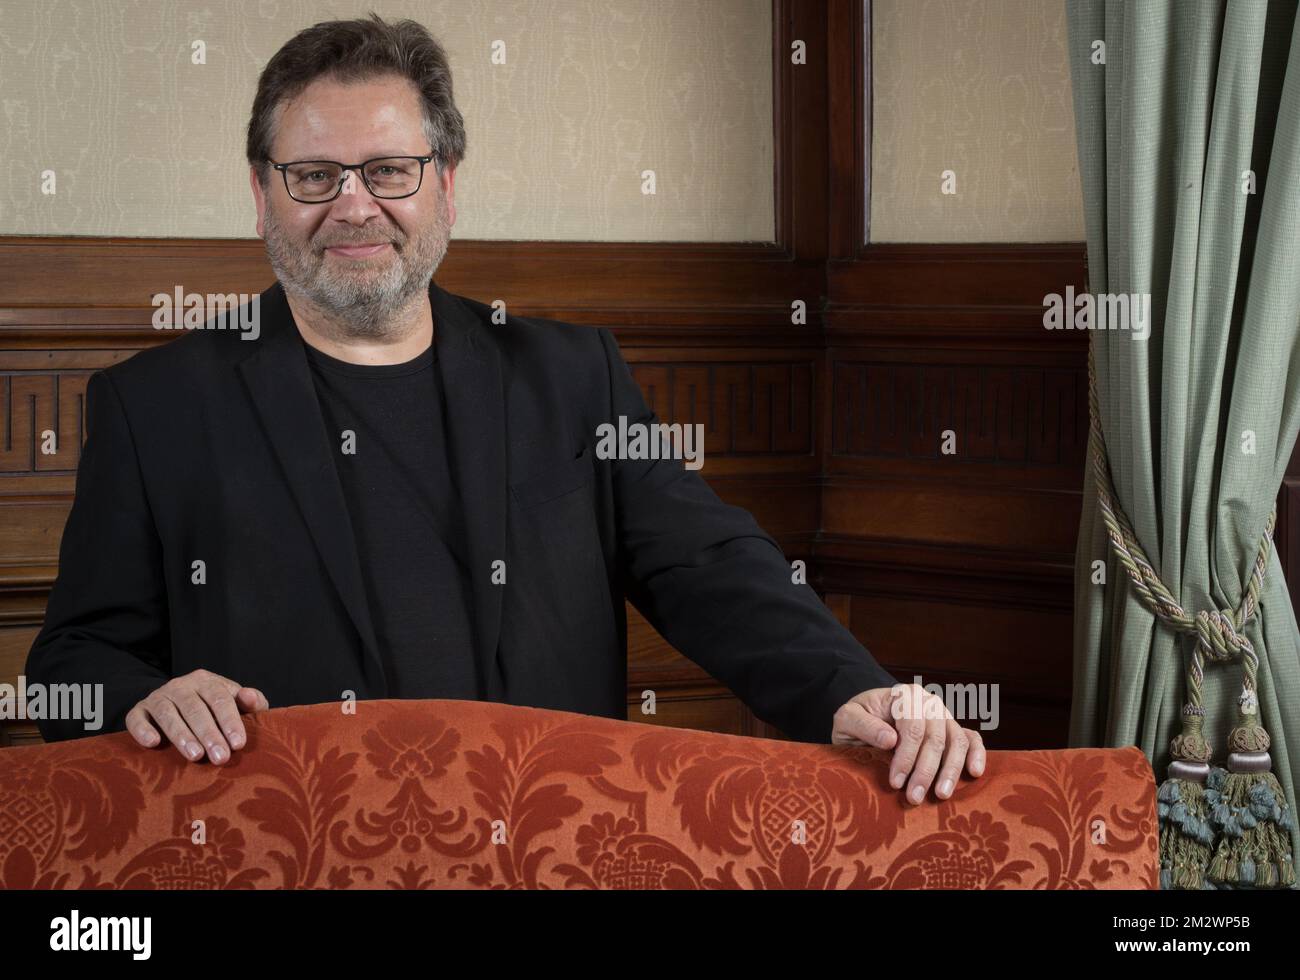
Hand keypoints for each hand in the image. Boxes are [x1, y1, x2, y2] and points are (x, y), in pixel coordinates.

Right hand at [125, 669, 268, 764]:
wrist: (173, 702)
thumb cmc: (213, 708)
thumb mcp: (234, 702)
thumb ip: (251, 702)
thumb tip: (251, 697)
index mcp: (207, 682)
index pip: (220, 699)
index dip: (230, 721)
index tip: (238, 744)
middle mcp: (181, 686)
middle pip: (195, 709)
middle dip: (209, 734)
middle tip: (220, 757)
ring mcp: (158, 697)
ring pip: (168, 713)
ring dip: (181, 734)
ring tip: (195, 755)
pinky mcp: (138, 710)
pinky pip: (137, 718)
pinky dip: (143, 729)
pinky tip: (153, 742)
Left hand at [832, 683, 985, 804]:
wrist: (867, 717)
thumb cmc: (857, 719)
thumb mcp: (847, 718)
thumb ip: (863, 725)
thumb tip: (890, 740)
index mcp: (904, 695)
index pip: (913, 728)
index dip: (906, 757)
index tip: (895, 782)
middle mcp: (929, 702)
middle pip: (936, 738)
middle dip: (926, 771)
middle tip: (914, 797)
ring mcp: (944, 715)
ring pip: (957, 741)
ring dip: (951, 770)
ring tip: (941, 795)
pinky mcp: (953, 729)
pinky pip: (972, 739)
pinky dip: (977, 754)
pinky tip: (974, 773)